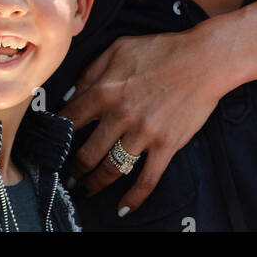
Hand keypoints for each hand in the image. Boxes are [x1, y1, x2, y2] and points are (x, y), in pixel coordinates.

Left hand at [60, 26, 226, 213]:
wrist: (203, 59)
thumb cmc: (161, 50)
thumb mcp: (119, 48)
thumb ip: (90, 71)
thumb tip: (70, 96)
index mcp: (105, 90)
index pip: (70, 120)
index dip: (58, 135)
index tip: (53, 145)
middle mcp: (120, 115)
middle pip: (86, 153)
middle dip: (73, 169)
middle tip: (68, 176)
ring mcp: (143, 133)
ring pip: (111, 169)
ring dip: (95, 184)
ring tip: (87, 190)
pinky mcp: (165, 146)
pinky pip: (146, 180)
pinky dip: (133, 199)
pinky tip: (123, 209)